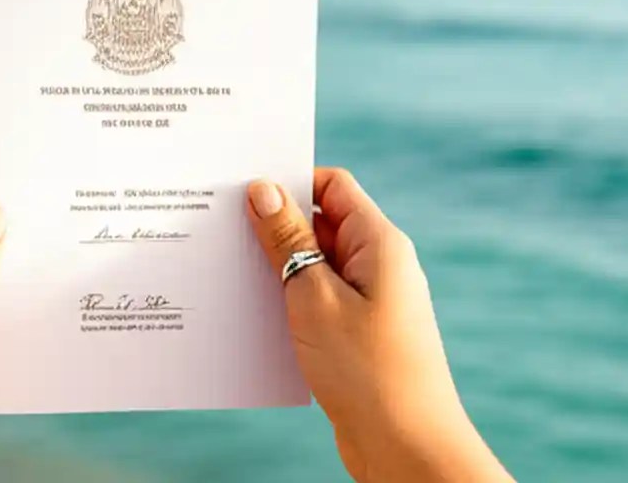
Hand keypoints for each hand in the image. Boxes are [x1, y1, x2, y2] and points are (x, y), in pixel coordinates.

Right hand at [246, 170, 511, 482]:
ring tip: (229, 273)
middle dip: (274, 225)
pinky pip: (317, 300)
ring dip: (277, 268)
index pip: (332, 185)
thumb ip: (288, 240)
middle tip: (222, 229)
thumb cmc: (367, 369)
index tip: (243, 188)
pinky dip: (287, 301)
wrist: (405, 446)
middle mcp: (379, 265)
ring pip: (314, 265)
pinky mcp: (358, 333)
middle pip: (320, 223)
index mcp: (379, 243)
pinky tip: (254, 314)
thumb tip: (264, 189)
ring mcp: (371, 300)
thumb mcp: (314, 297)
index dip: (290, 180)